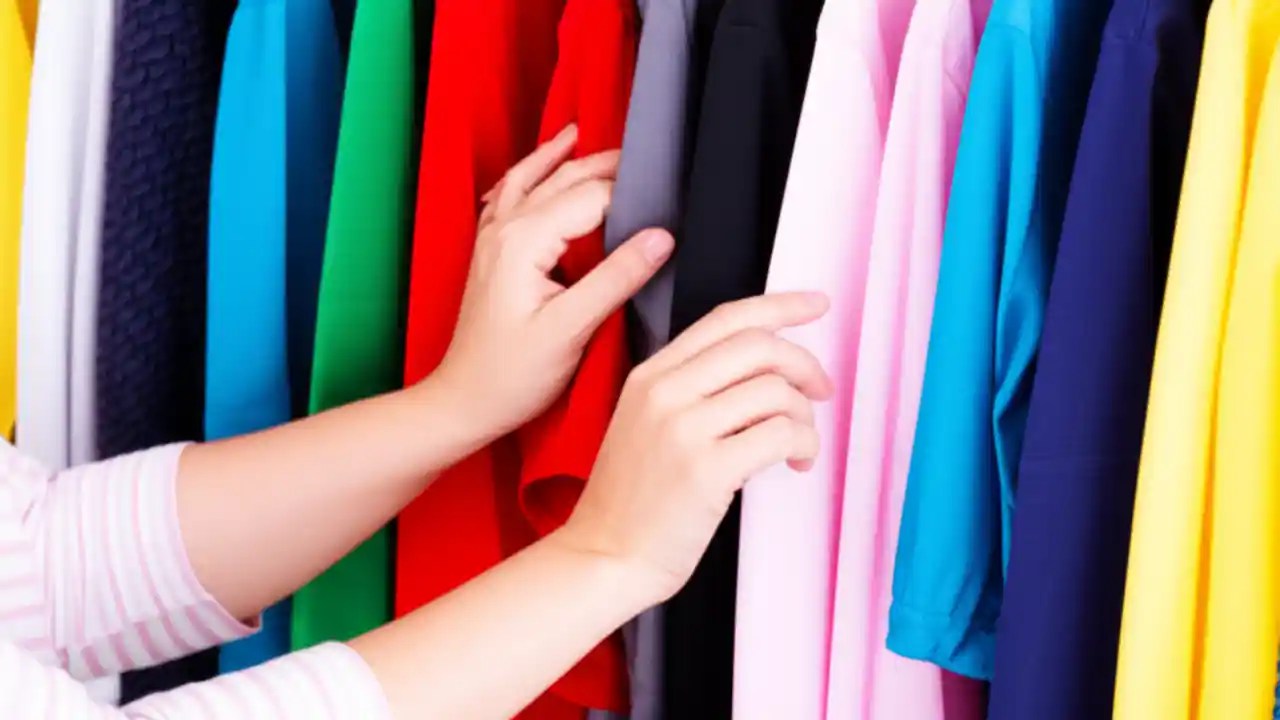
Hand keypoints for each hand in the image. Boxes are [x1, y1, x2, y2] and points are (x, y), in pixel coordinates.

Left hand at [433, 124, 674, 441]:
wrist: (464, 401)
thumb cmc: (512, 375)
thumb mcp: (571, 330)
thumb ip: (617, 278)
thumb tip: (661, 237)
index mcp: (525, 240)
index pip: (593, 198)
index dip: (634, 195)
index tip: (670, 201)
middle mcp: (505, 228)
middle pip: (565, 179)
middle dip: (607, 166)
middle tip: (653, 160)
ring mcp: (493, 237)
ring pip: (534, 179)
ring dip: (565, 158)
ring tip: (591, 137)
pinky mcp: (491, 252)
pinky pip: (509, 194)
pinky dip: (529, 173)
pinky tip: (540, 164)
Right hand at [557, 293, 832, 604]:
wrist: (603, 557)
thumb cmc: (631, 502)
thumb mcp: (645, 424)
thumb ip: (691, 390)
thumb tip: (766, 373)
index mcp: (651, 375)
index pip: (725, 319)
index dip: (780, 306)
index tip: (816, 305)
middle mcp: (665, 392)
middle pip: (758, 346)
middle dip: (805, 364)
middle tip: (822, 391)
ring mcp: (683, 429)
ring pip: (775, 391)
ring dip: (804, 417)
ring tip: (798, 445)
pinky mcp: (706, 470)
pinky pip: (780, 434)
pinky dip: (803, 445)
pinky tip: (795, 463)